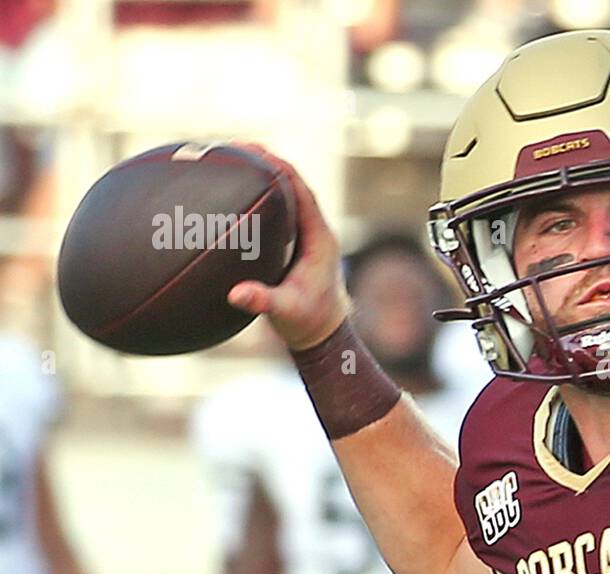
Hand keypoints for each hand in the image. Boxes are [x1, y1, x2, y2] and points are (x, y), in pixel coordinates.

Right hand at [226, 143, 350, 350]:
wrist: (322, 332)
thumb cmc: (309, 321)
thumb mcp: (286, 312)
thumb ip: (264, 301)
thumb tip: (236, 294)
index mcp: (320, 237)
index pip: (302, 192)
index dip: (281, 168)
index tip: (256, 151)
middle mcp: (313, 229)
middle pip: (292, 184)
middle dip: (266, 162)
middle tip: (235, 145)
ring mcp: (303, 234)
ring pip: (284, 195)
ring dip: (260, 176)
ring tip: (228, 158)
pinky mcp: (292, 242)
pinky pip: (274, 212)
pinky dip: (254, 199)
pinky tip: (226, 194)